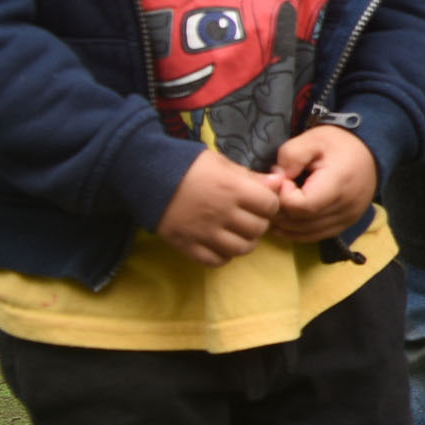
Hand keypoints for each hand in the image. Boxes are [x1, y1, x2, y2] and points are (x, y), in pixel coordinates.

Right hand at [156, 148, 279, 266]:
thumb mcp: (222, 163)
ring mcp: (205, 232)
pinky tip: (219, 243)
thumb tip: (279, 183)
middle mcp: (222, 213)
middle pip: (258, 229)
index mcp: (234, 189)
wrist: (145, 176)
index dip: (269, 204)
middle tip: (248, 217)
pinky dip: (224, 255)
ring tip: (236, 232)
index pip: (270, 206)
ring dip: (244, 241)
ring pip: (242, 248)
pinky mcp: (188, 245)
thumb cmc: (188, 166)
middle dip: (258, 223)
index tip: (260, 201)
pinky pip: (217, 260)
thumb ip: (251, 177)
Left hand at [264, 126, 379, 244]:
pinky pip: (314, 236)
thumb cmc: (339, 144)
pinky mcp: (345, 225)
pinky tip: (286, 219)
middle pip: (300, 222)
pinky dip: (296, 231)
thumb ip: (291, 155)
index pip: (301, 206)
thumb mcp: (313, 139)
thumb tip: (277, 179)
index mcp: (339, 183)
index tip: (284, 180)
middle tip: (276, 192)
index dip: (283, 196)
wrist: (369, 153)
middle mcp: (346, 207)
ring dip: (285, 223)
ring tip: (280, 203)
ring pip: (304, 233)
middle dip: (279, 210)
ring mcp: (347, 219)